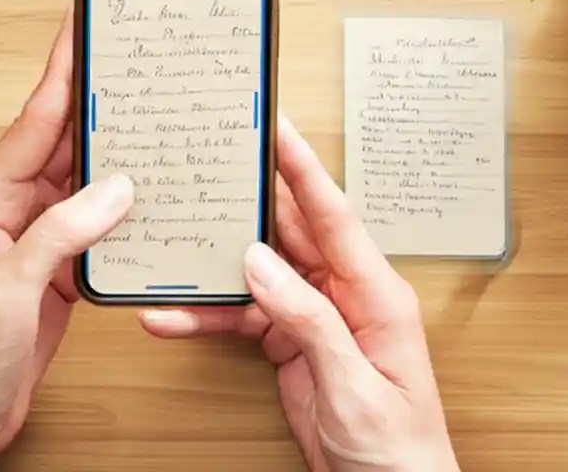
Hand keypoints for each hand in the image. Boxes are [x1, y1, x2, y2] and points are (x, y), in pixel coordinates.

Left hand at [0, 10, 133, 471]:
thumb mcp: (4, 292)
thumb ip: (57, 235)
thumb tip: (111, 190)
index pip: (33, 121)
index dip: (61, 69)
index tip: (81, 25)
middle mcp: (12, 210)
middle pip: (64, 139)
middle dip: (100, 97)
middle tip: (135, 56)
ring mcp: (37, 236)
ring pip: (86, 177)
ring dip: (118, 149)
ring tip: (155, 110)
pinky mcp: (58, 266)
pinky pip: (98, 220)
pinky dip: (127, 203)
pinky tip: (152, 188)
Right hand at [140, 115, 458, 471]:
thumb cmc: (399, 451)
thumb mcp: (355, 386)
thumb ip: (309, 320)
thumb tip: (261, 263)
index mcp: (377, 294)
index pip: (335, 216)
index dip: (303, 169)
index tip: (276, 128)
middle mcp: (345, 295)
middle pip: (289, 232)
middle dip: (248, 199)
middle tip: (211, 164)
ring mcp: (317, 317)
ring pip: (255, 274)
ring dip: (212, 271)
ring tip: (169, 254)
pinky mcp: (291, 342)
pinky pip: (242, 316)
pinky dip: (207, 316)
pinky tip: (173, 317)